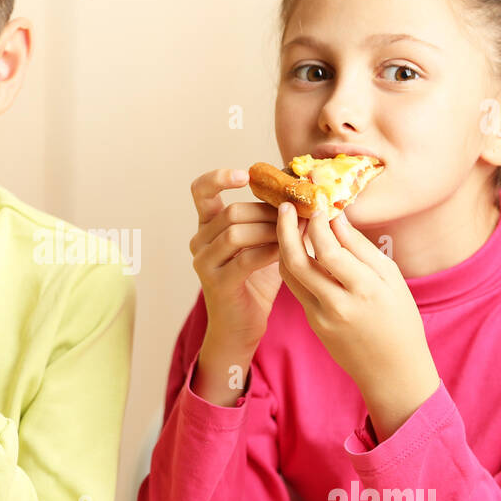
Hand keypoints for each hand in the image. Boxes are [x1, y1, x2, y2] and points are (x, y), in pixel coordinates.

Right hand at [189, 168, 283, 351]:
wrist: (242, 326)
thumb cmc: (256, 281)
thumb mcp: (263, 242)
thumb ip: (272, 218)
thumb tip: (301, 187)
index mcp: (206, 226)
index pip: (200, 191)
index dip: (219, 178)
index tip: (245, 174)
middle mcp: (199, 241)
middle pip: (231, 212)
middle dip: (267, 211)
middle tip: (297, 213)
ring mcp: (203, 263)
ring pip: (236, 233)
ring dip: (271, 231)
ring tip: (296, 233)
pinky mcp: (216, 283)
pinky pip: (245, 259)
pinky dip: (270, 252)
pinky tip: (287, 252)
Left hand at [275, 203, 439, 435]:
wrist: (393, 371)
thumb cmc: (400, 320)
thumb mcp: (392, 279)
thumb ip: (361, 248)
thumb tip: (336, 216)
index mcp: (365, 289)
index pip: (329, 249)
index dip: (316, 223)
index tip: (315, 203)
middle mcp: (338, 304)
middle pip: (297, 261)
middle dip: (286, 229)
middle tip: (285, 206)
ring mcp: (321, 317)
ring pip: (290, 274)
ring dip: (284, 245)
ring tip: (289, 223)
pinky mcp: (312, 323)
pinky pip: (298, 288)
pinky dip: (295, 265)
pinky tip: (299, 248)